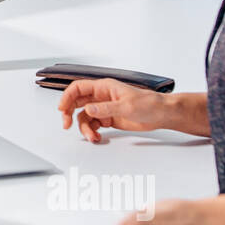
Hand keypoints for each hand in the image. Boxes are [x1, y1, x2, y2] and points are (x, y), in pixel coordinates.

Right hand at [57, 78, 171, 142]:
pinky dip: (93, 132)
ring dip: (85, 128)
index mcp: (104, 87)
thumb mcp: (127, 106)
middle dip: (69, 113)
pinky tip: (98, 137)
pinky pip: (94, 125)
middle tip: (66, 124)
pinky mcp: (109, 119)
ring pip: (85, 117)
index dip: (67, 97)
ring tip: (92, 137)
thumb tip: (88, 109)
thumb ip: (106, 108)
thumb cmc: (150, 104)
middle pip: (77, 102)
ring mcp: (105, 108)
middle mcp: (102, 96)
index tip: (62, 109)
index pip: (78, 88)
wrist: (162, 114)